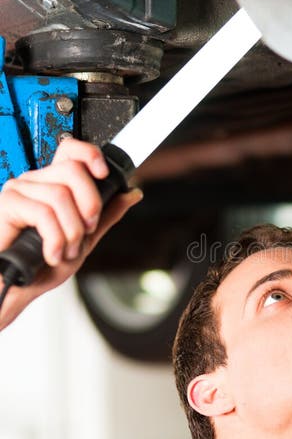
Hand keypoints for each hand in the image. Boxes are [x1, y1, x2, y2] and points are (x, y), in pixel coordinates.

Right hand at [0, 138, 142, 327]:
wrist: (17, 288)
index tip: (104, 175)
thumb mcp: (84, 240)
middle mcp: (36, 182)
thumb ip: (106, 215)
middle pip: (73, 171)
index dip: (90, 155)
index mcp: (53, 185)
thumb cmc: (42, 265)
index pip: (71, 150)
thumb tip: (132, 193)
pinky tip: (51, 254)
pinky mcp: (7, 204)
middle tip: (86, 232)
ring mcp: (19, 190)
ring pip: (60, 195)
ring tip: (66, 251)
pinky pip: (43, 213)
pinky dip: (55, 239)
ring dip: (71, 231)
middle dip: (90, 205)